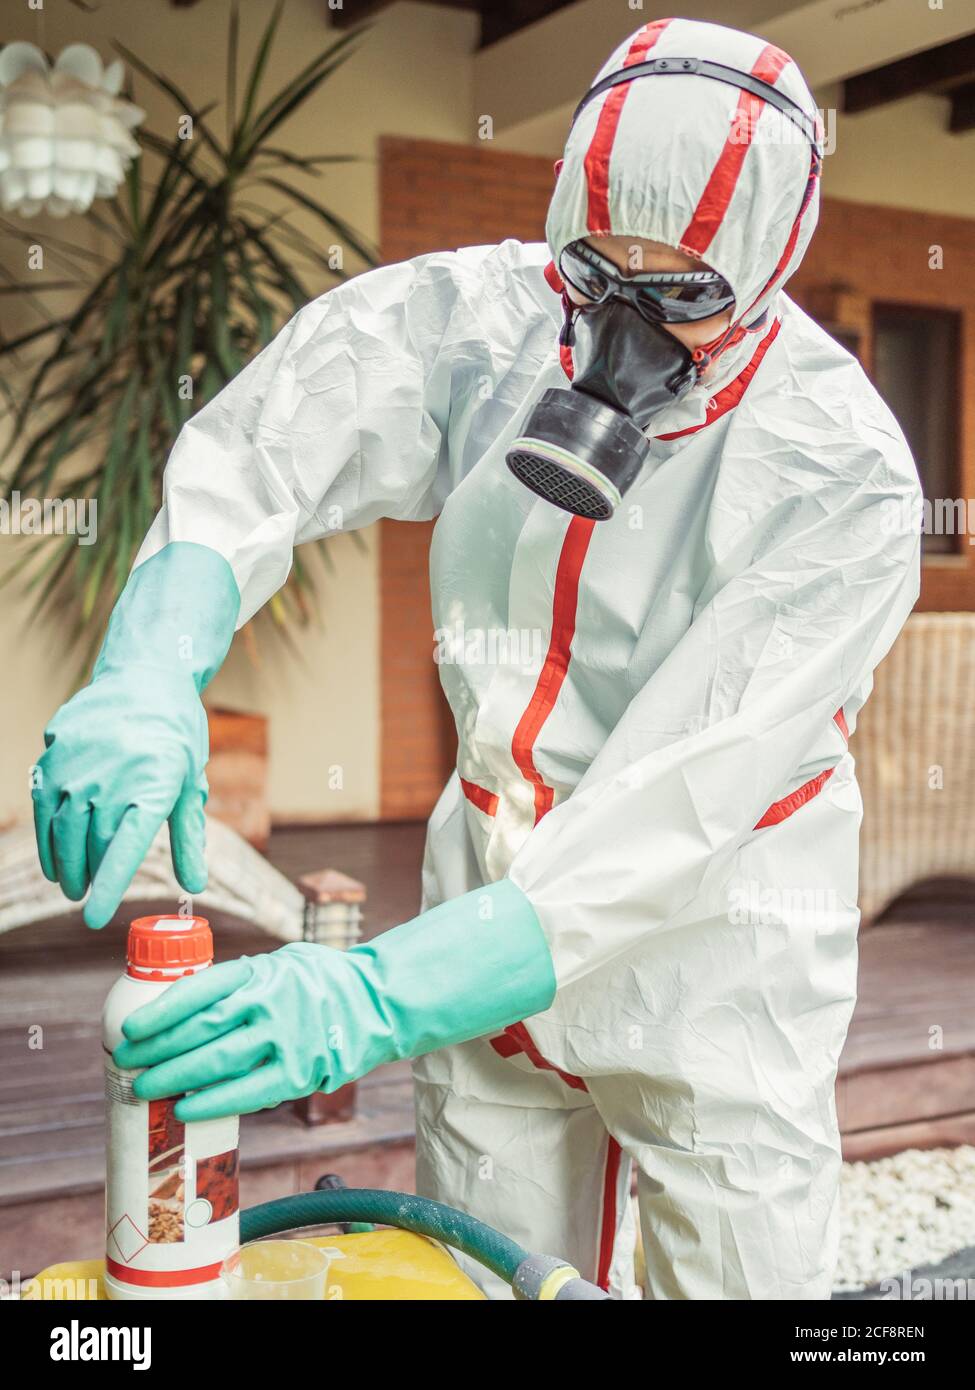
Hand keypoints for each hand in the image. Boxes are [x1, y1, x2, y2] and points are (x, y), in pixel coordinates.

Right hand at [31, 542, 238, 928]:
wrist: (145, 677)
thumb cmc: (176, 736)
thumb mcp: (190, 783)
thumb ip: (188, 836)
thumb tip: (195, 884)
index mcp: (154, 785)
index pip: (126, 849)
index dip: (109, 887)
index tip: (94, 919)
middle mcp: (113, 777)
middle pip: (93, 844)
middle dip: (88, 878)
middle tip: (87, 899)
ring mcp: (79, 766)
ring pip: (63, 830)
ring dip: (65, 864)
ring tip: (71, 885)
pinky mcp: (54, 756)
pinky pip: (44, 808)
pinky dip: (47, 838)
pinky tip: (54, 857)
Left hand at [113, 943, 390, 1120]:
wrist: (381, 1002)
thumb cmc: (323, 982)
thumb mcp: (283, 963)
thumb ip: (242, 981)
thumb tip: (187, 1004)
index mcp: (261, 971)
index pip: (200, 989)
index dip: (160, 1011)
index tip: (130, 1028)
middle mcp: (270, 1002)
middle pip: (199, 1029)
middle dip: (155, 1049)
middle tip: (125, 1062)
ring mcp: (286, 1038)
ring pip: (216, 1062)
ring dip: (174, 1077)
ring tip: (144, 1087)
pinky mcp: (300, 1072)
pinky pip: (248, 1092)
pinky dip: (213, 1102)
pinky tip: (186, 1109)